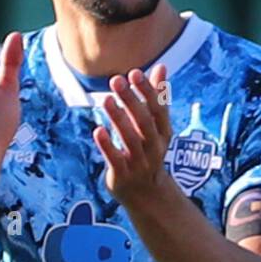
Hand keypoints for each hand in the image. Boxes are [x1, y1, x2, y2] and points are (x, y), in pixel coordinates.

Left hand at [94, 65, 172, 205]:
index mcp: (163, 134)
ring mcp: (139, 163)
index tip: (135, 73)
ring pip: (130, 139)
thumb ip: (157, 97)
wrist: (145, 194)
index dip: (148, 91)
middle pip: (144, 122)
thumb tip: (161, 67)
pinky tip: (97, 130)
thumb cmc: (147, 152)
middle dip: (131, 100)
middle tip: (116, 80)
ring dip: (118, 118)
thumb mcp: (155, 127)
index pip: (158, 110)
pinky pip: (115, 159)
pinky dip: (107, 145)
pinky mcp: (122, 175)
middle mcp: (154, 148)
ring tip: (106, 99)